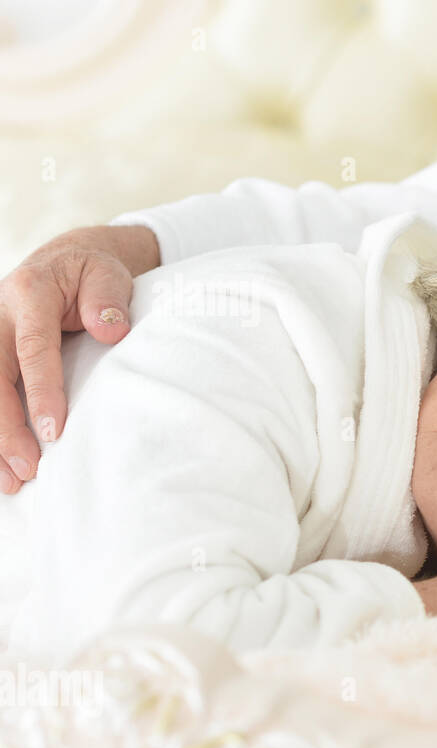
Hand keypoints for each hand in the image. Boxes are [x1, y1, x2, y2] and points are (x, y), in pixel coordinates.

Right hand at [0, 224, 159, 491]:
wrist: (65, 263)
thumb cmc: (92, 275)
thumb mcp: (107, 274)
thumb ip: (108, 298)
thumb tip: (112, 330)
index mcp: (29, 293)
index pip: (33, 349)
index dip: (41, 391)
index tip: (53, 431)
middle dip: (6, 428)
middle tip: (26, 469)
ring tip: (10, 481)